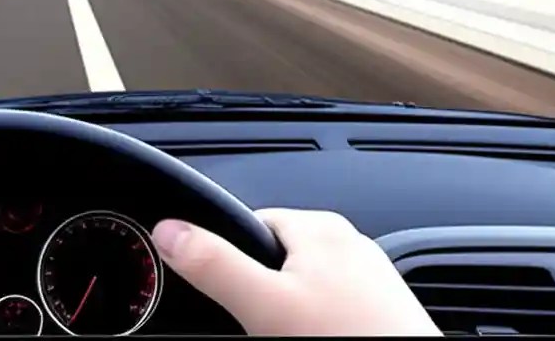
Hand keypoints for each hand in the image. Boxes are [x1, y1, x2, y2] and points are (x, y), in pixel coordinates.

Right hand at [152, 208, 439, 335]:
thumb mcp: (264, 305)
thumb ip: (214, 265)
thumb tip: (169, 231)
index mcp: (319, 227)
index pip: (250, 225)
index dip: (230, 262)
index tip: (228, 295)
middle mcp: (351, 243)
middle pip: (279, 261)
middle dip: (264, 294)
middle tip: (263, 328)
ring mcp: (372, 280)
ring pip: (308, 290)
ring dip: (294, 315)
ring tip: (295, 337)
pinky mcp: (385, 313)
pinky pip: (335, 312)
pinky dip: (323, 327)